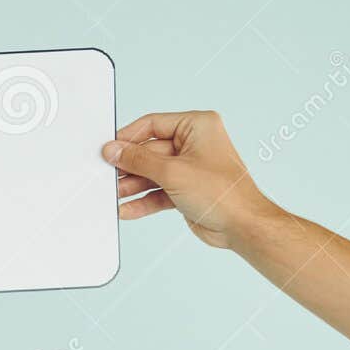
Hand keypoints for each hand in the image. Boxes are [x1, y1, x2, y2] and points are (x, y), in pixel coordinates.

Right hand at [101, 110, 282, 248]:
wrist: (240, 225)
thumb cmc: (224, 193)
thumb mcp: (173, 172)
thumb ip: (139, 160)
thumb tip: (115, 150)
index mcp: (198, 126)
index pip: (153, 125)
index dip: (128, 138)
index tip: (110, 150)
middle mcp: (193, 144)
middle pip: (148, 151)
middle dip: (129, 167)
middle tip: (109, 175)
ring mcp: (188, 167)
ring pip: (151, 173)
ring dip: (132, 186)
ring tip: (115, 194)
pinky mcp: (184, 188)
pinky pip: (156, 191)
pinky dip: (142, 200)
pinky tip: (128, 208)